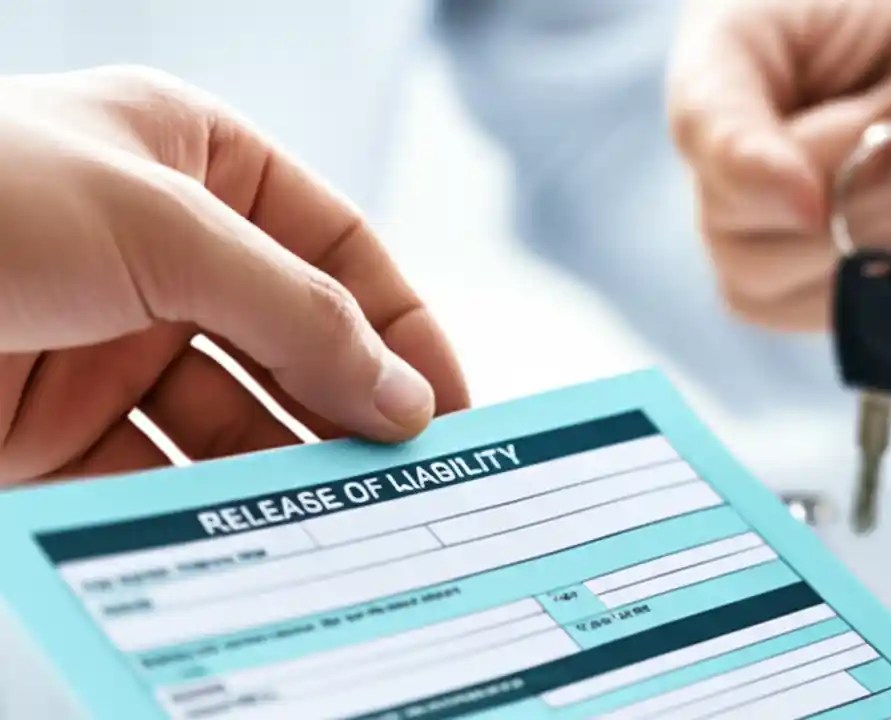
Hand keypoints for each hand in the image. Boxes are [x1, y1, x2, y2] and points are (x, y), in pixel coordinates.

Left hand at [0, 67, 467, 483]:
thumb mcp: (162, 230)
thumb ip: (297, 313)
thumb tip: (407, 396)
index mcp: (193, 163)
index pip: (337, 247)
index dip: (402, 325)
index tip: (449, 407)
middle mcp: (160, 254)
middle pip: (295, 342)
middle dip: (353, 406)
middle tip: (412, 480)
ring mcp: (106, 342)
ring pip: (232, 419)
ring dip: (289, 469)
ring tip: (346, 523)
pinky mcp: (52, 428)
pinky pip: (154, 478)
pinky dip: (206, 516)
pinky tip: (256, 544)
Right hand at [667, 0, 890, 328]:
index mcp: (743, 42)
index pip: (705, 115)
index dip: (750, 167)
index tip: (813, 205)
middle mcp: (718, 137)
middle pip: (734, 208)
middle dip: (856, 202)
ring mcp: (732, 221)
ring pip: (762, 276)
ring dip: (874, 251)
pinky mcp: (766, 286)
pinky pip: (802, 314)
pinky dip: (877, 294)